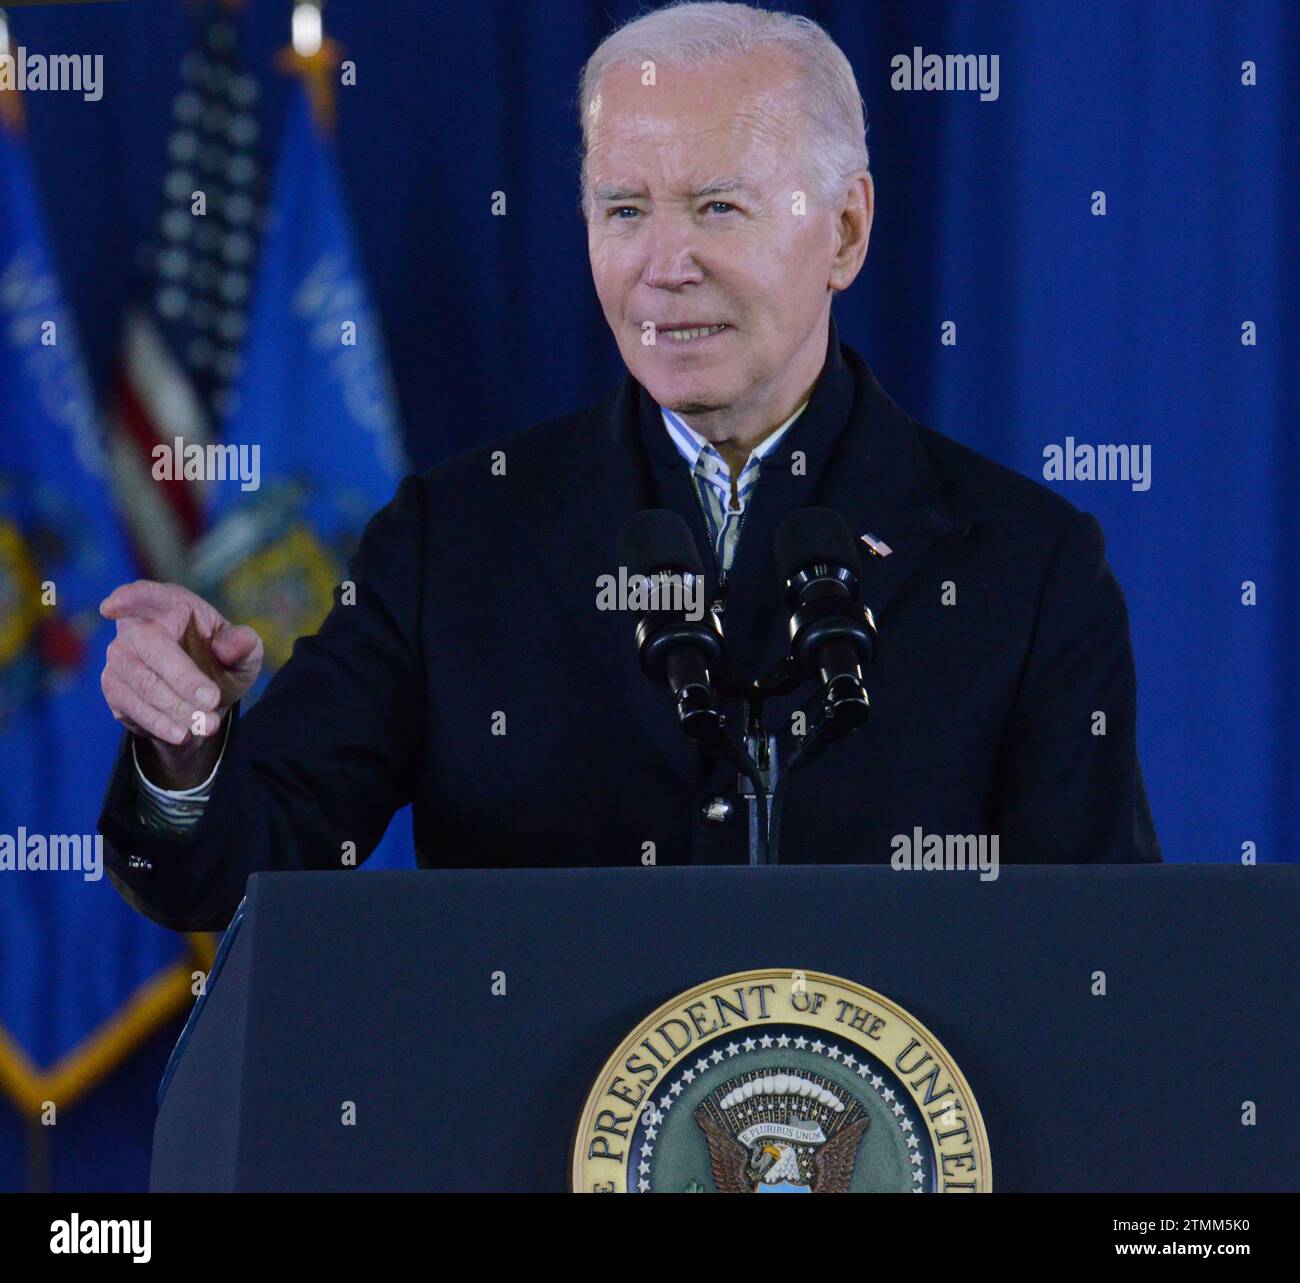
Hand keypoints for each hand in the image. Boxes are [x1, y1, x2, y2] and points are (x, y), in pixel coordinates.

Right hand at [99, 580, 263, 788]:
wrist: (204, 702)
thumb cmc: (222, 663)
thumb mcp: (244, 656)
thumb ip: (244, 645)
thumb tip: (233, 643)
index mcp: (172, 606)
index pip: (147, 595)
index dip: (130, 598)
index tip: (111, 607)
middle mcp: (138, 628)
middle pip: (151, 647)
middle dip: (183, 678)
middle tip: (212, 702)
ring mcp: (121, 658)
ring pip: (143, 682)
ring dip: (176, 708)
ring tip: (208, 725)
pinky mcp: (114, 688)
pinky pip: (133, 706)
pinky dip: (160, 723)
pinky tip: (183, 733)